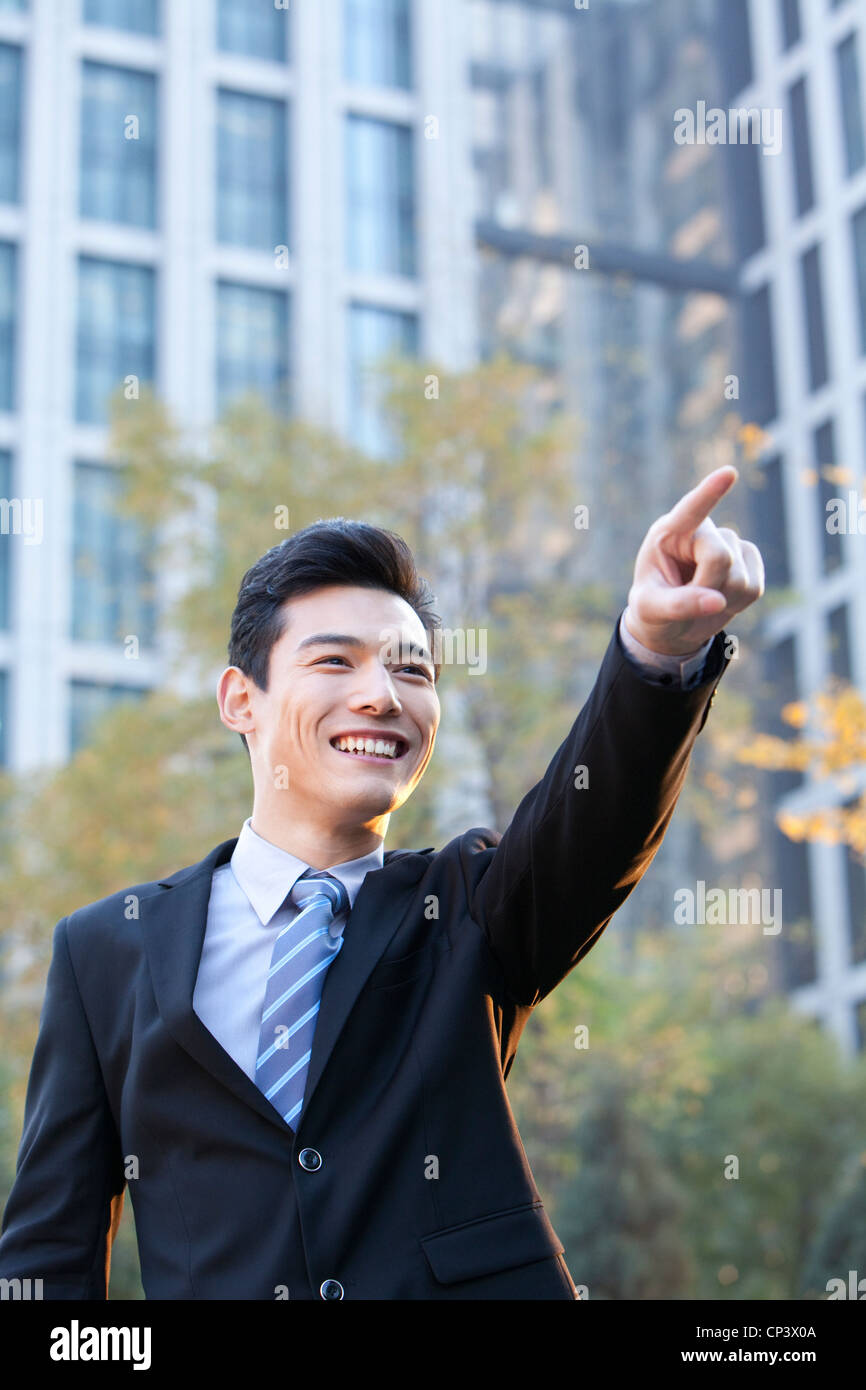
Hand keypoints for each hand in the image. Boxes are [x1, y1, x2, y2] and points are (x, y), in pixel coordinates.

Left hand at [624, 465, 764, 656]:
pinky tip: (720, 600)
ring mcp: (729, 543)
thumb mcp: (650, 610)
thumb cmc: (653, 611)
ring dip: (721, 599)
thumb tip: (718, 602)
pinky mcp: (749, 561)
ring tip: (700, 600)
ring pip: (740, 577)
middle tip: (686, 601)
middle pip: (720, 557)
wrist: (673, 626)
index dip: (710, 492)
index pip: (691, 510)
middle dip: (706, 587)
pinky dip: (737, 603)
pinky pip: (755, 587)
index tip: (729, 473)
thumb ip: (678, 605)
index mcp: (670, 533)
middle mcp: (702, 532)